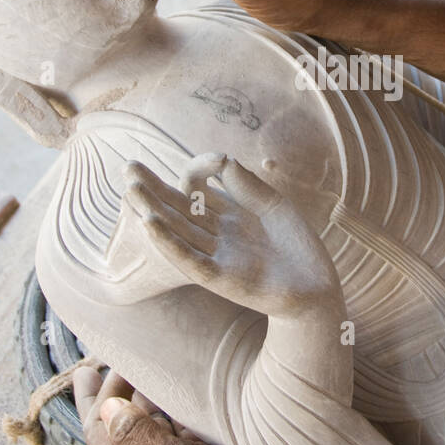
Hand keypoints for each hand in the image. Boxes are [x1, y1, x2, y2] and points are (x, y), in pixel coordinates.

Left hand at [73, 365, 287, 444]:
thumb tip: (109, 406)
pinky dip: (169, 419)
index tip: (92, 367)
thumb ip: (138, 437)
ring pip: (147, 434)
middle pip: (119, 430)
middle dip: (114, 397)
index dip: (97, 395)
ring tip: (139, 379)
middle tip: (112, 367)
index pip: (100, 428)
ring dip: (141, 404)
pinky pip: (172, 443)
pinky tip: (177, 406)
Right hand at [123, 152, 343, 320]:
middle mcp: (215, 234)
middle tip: (128, 169)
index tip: (215, 160)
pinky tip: (149, 223)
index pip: (197, 190)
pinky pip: (187, 258)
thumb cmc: (297, 246)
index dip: (197, 170)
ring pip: (176, 231)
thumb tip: (223, 158)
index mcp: (227, 216)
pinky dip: (168, 241)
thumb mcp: (273, 205)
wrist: (316, 285)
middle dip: (152, 190)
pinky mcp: (218, 277)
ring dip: (153, 210)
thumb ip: (247, 184)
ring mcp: (214, 255)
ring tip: (131, 190)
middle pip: (177, 209)